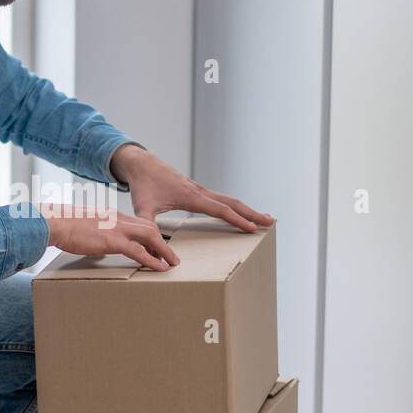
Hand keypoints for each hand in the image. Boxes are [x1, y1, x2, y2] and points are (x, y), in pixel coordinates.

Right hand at [40, 202, 180, 270]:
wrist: (56, 222)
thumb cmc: (63, 225)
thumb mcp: (84, 226)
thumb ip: (95, 233)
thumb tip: (97, 245)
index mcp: (112, 215)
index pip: (138, 223)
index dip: (150, 235)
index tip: (155, 245)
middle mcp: (119, 219)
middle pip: (150, 227)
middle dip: (162, 241)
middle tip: (170, 255)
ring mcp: (117, 229)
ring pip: (150, 237)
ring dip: (163, 251)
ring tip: (172, 262)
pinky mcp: (113, 241)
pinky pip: (139, 251)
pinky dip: (152, 260)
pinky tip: (160, 268)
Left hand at [110, 143, 275, 230]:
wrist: (142, 163)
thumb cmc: (142, 185)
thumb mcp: (142, 207)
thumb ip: (147, 227)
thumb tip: (152, 248)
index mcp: (191, 196)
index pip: (220, 209)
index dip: (236, 219)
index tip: (252, 228)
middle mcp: (200, 192)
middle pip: (232, 202)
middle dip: (251, 213)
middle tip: (270, 222)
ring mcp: (200, 190)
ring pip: (229, 200)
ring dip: (246, 209)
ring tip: (263, 219)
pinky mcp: (197, 191)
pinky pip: (221, 199)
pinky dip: (234, 206)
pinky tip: (239, 212)